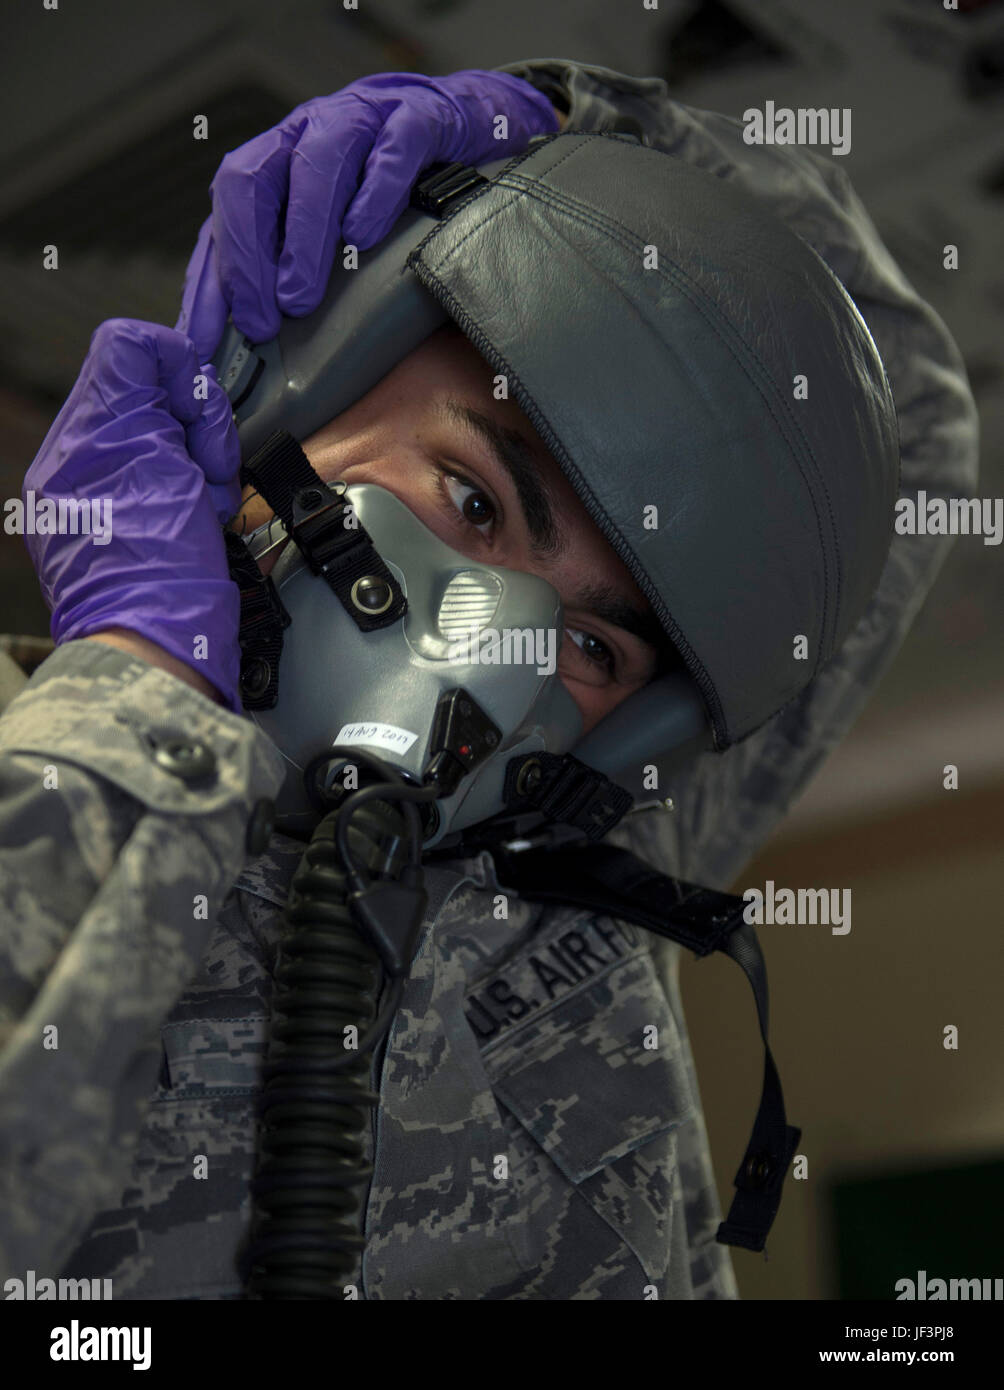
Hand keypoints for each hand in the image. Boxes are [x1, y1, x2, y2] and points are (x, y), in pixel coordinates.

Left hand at [23, 318, 243, 707]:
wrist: (160, 644)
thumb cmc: (158, 566)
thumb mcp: (148, 445)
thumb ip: (137, 379)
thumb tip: (156, 354)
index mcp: (78, 437)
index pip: (126, 347)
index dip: (179, 369)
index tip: (200, 413)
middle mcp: (75, 463)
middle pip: (149, 392)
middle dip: (196, 425)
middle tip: (209, 469)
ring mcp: (96, 498)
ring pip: (163, 435)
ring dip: (199, 461)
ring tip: (206, 502)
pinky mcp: (121, 527)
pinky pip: (162, 479)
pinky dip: (189, 491)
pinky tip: (198, 520)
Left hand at [176, 70, 558, 359]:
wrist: (472, 127)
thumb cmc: (397, 191)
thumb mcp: (339, 233)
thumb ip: (300, 271)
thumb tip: (259, 344)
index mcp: (280, 161)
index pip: (225, 217)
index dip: (211, 278)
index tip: (206, 340)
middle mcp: (308, 133)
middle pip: (251, 181)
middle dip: (246, 257)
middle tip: (260, 323)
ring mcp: (363, 119)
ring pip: (317, 164)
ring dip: (301, 237)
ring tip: (300, 299)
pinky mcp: (420, 117)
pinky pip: (393, 148)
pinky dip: (373, 192)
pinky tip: (362, 236)